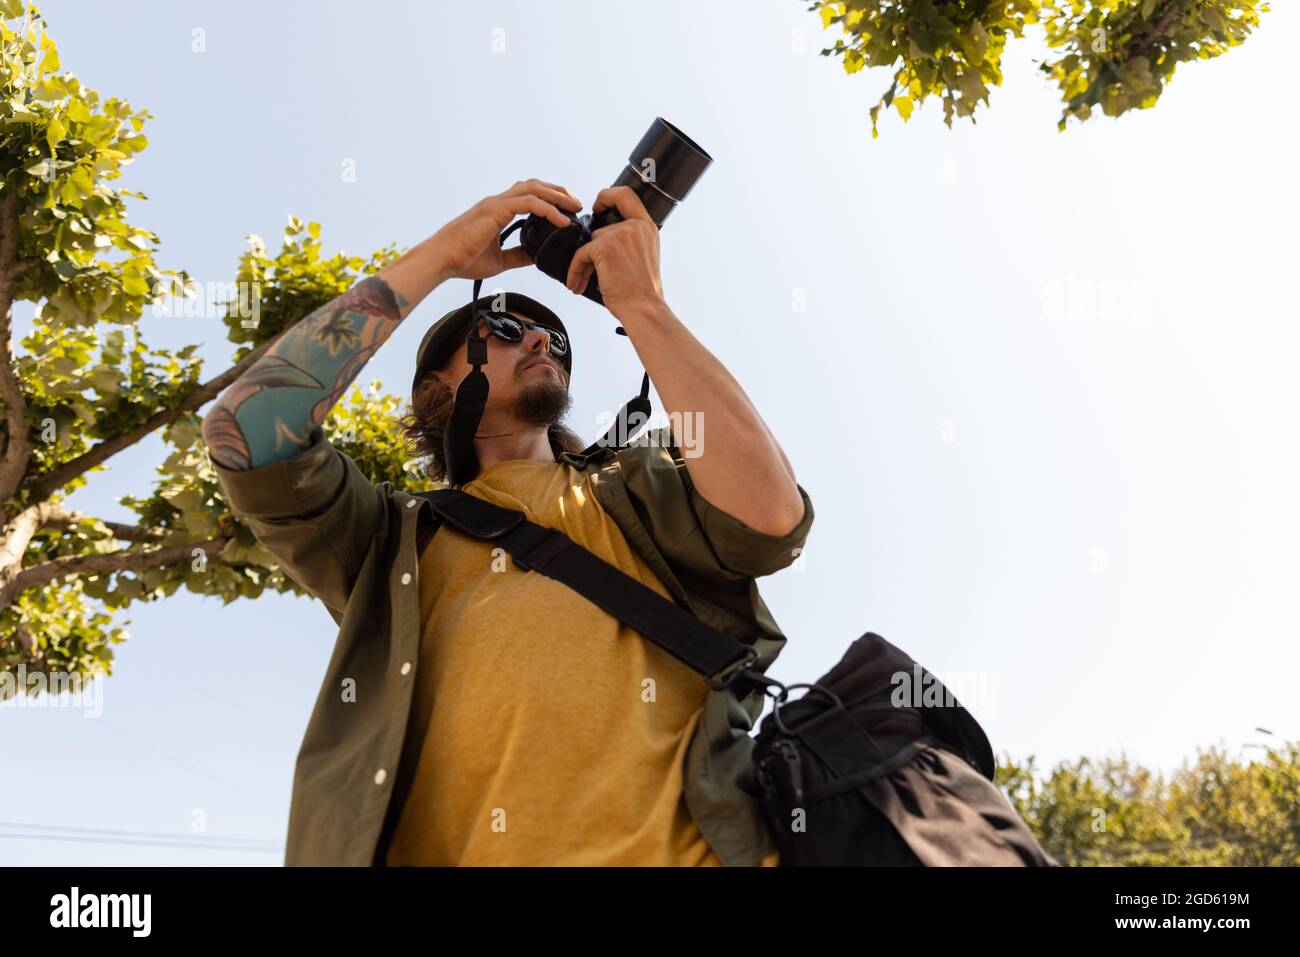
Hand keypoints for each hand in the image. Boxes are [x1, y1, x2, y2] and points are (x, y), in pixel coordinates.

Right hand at [430, 179, 582, 281]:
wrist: (442, 259)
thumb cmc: (463, 259)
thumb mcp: (499, 260)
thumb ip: (518, 255)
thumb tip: (536, 256)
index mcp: (498, 210)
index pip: (528, 194)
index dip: (550, 198)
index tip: (566, 211)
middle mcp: (498, 202)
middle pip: (534, 185)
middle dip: (558, 192)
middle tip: (577, 205)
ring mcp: (496, 204)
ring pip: (534, 189)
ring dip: (557, 196)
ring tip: (574, 208)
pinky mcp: (496, 210)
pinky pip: (529, 203)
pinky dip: (548, 210)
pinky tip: (561, 221)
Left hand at [563, 186, 665, 315]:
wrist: (643, 309)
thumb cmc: (642, 292)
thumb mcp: (644, 257)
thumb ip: (630, 241)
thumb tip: (602, 238)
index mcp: (647, 227)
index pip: (626, 194)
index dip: (607, 195)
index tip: (597, 206)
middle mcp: (635, 227)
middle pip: (600, 228)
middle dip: (591, 251)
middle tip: (587, 270)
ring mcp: (620, 234)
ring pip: (589, 242)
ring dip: (583, 263)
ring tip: (582, 282)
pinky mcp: (604, 247)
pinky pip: (580, 254)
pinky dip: (575, 270)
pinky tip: (576, 284)